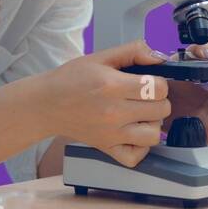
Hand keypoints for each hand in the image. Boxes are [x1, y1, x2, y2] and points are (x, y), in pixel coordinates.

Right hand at [41, 40, 171, 167]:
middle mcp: (114, 112)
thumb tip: (160, 56)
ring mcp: (111, 134)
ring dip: (153, 124)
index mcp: (113, 86)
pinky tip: (134, 134)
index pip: (159, 88)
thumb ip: (134, 51)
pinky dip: (140, 148)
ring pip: (154, 135)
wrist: (46, 104)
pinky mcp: (106, 148)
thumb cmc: (72, 79)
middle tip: (145, 97)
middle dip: (158, 101)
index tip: (150, 82)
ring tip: (141, 115)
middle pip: (161, 110)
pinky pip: (136, 157)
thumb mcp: (102, 56)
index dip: (160, 83)